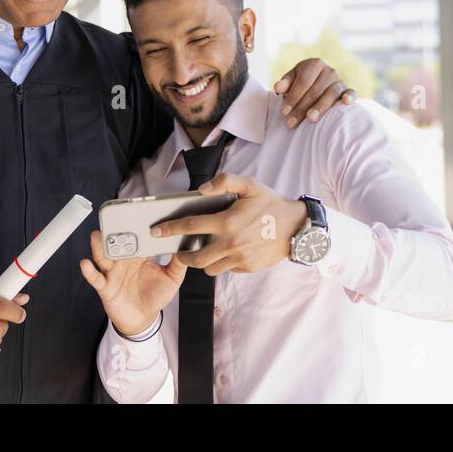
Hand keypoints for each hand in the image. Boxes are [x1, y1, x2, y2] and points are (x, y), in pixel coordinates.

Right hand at [79, 230, 186, 336]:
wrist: (144, 318)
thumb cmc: (156, 295)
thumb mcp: (172, 278)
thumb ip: (178, 262)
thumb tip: (187, 245)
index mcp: (139, 255)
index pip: (136, 237)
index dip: (136, 228)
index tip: (136, 215)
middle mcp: (124, 260)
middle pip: (116, 243)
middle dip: (115, 232)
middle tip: (114, 221)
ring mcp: (113, 272)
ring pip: (103, 256)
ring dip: (98, 246)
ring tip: (97, 236)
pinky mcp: (105, 287)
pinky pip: (95, 278)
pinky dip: (89, 271)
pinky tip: (86, 264)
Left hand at [155, 173, 307, 274]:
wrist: (296, 227)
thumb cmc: (270, 204)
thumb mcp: (250, 185)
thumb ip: (224, 182)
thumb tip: (202, 190)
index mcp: (227, 222)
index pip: (190, 226)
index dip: (170, 228)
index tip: (156, 231)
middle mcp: (231, 243)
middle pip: (195, 258)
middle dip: (183, 256)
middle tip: (181, 250)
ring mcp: (239, 259)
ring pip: (209, 268)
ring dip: (203, 261)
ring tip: (205, 251)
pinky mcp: (247, 268)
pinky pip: (226, 269)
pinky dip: (222, 263)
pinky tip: (227, 252)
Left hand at [275, 58, 355, 128]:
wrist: (318, 85)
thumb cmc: (301, 84)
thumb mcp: (292, 80)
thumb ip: (285, 83)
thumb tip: (278, 88)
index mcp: (314, 64)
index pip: (303, 82)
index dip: (293, 97)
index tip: (284, 112)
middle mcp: (329, 71)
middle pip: (315, 90)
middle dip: (302, 108)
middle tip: (291, 123)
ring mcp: (340, 81)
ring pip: (331, 94)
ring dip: (321, 107)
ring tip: (310, 119)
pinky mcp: (347, 90)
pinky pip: (351, 93)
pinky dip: (349, 97)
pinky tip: (345, 103)